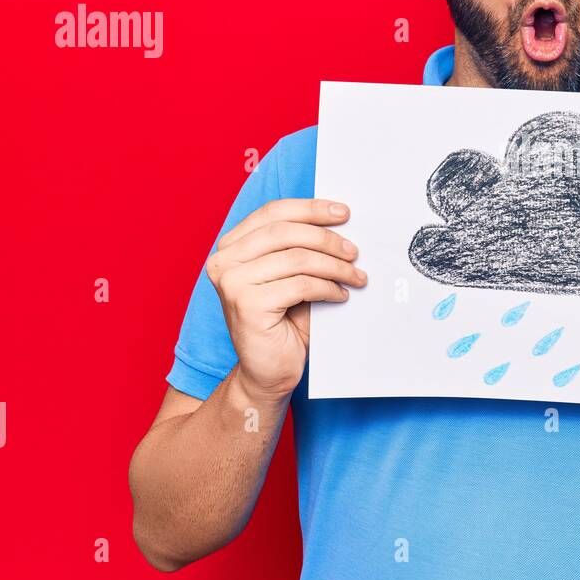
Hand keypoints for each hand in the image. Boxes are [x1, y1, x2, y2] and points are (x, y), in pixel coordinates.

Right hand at [205, 198, 366, 401]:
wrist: (268, 371)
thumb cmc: (283, 321)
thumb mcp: (290, 275)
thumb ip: (300, 247)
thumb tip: (340, 220)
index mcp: (232, 246)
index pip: (273, 213)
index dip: (311, 209)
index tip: (343, 212)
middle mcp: (224, 261)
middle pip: (285, 231)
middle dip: (327, 238)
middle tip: (355, 251)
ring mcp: (232, 282)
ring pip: (297, 258)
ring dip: (335, 266)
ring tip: (355, 276)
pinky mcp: (247, 304)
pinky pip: (301, 285)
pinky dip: (328, 288)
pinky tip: (340, 295)